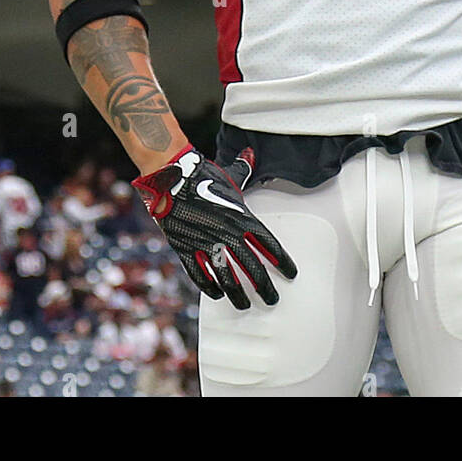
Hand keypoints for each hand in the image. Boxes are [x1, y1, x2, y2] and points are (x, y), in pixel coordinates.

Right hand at [132, 146, 297, 309]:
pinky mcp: (185, 248)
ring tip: (245, 305)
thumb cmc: (202, 174)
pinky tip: (218, 295)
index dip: (283, 261)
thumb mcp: (228, 175)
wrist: (170, 178)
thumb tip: (251, 155)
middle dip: (264, 287)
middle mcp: (227, 233)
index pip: (269, 245)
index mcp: (241, 217)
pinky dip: (209, 287)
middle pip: (252, 267)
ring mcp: (205, 243)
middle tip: (273, 299)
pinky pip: (199, 274)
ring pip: (226, 277)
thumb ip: (243, 170)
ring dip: (238, 294)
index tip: (291, 274)